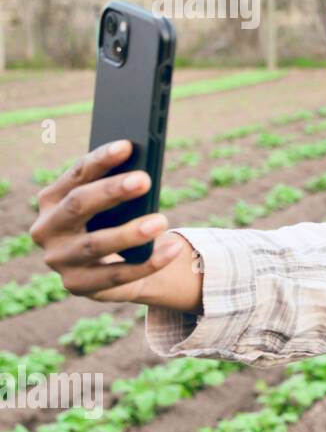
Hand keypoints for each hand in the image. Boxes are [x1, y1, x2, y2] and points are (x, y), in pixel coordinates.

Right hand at [30, 139, 191, 303]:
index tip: (126, 145)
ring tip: (161, 220)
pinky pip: (117, 275)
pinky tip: (172, 249)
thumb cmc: (112, 222)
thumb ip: (119, 189)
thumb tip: (143, 172)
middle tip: (144, 179)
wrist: (112, 267)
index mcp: (51, 200)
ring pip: (96, 244)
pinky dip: (149, 262)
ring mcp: (59, 260)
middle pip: (78, 205)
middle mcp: (47, 229)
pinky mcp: (78, 285)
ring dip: (130, 232)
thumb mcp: (112, 205)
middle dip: (112, 191)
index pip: (75, 175)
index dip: (100, 160)